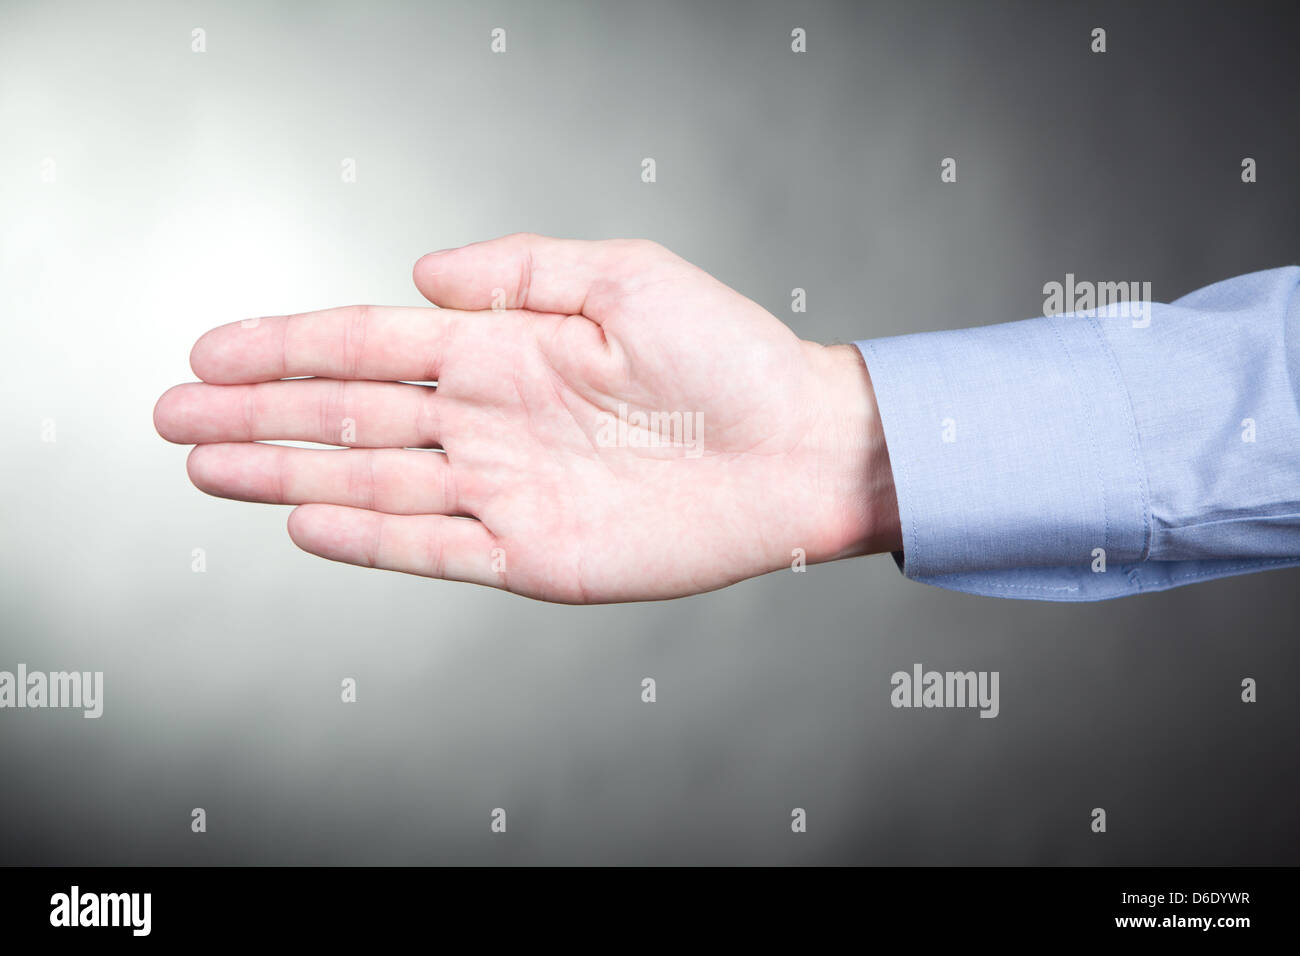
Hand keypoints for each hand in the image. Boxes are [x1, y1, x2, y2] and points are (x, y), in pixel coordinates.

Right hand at [154, 234, 900, 602]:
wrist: (796, 449)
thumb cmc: (728, 357)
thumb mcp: (624, 278)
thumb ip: (517, 272)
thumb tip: (421, 272)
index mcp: (504, 351)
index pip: (371, 345)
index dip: (286, 347)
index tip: (212, 352)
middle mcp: (490, 421)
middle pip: (349, 416)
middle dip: (257, 416)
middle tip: (172, 417)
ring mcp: (505, 490)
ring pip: (373, 483)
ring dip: (287, 476)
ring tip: (207, 469)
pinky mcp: (534, 554)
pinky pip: (434, 547)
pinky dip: (369, 539)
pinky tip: (306, 522)